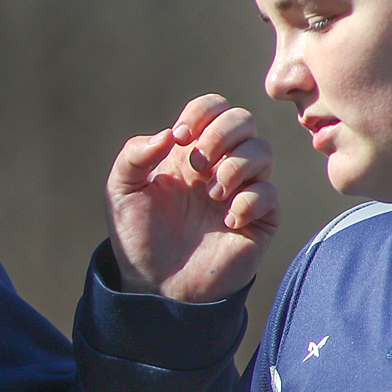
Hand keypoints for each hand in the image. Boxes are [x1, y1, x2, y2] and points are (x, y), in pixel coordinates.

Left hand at [107, 94, 277, 301]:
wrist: (154, 284)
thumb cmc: (138, 235)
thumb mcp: (121, 191)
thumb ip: (134, 155)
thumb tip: (168, 134)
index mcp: (189, 151)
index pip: (213, 108)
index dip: (202, 112)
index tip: (181, 137)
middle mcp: (219, 165)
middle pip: (243, 120)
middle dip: (222, 133)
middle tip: (197, 164)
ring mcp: (241, 191)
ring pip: (263, 151)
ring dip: (237, 165)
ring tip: (212, 194)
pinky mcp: (258, 221)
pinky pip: (270, 195)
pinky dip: (249, 201)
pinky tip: (226, 221)